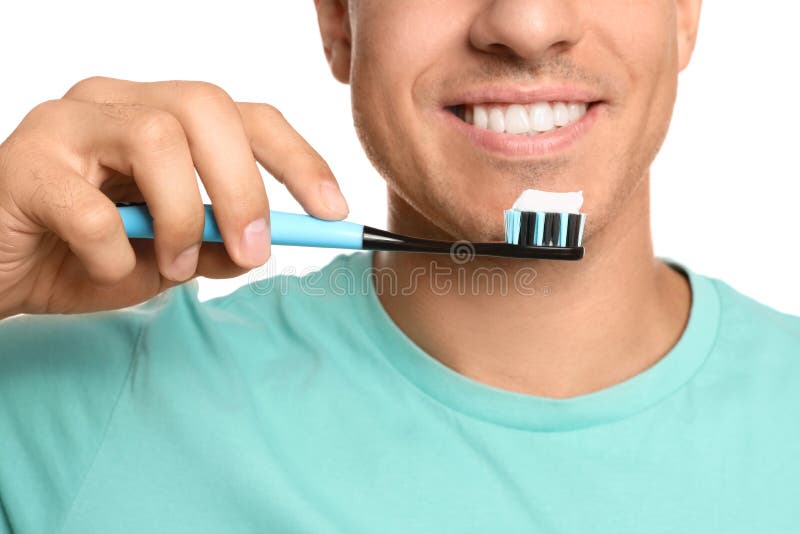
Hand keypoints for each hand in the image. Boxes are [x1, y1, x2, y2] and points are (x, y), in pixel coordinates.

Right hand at [0, 76, 347, 318]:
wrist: (2, 273)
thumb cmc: (86, 256)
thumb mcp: (171, 258)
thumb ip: (218, 245)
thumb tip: (268, 243)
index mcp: (160, 116)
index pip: (245, 116)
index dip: (297, 159)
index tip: (334, 211)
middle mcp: (117, 103)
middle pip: (206, 106)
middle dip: (246, 188)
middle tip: (255, 253)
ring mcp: (67, 124)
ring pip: (157, 139)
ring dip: (182, 219)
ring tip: (173, 266)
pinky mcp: (23, 163)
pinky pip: (92, 207)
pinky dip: (115, 253)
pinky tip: (105, 267)